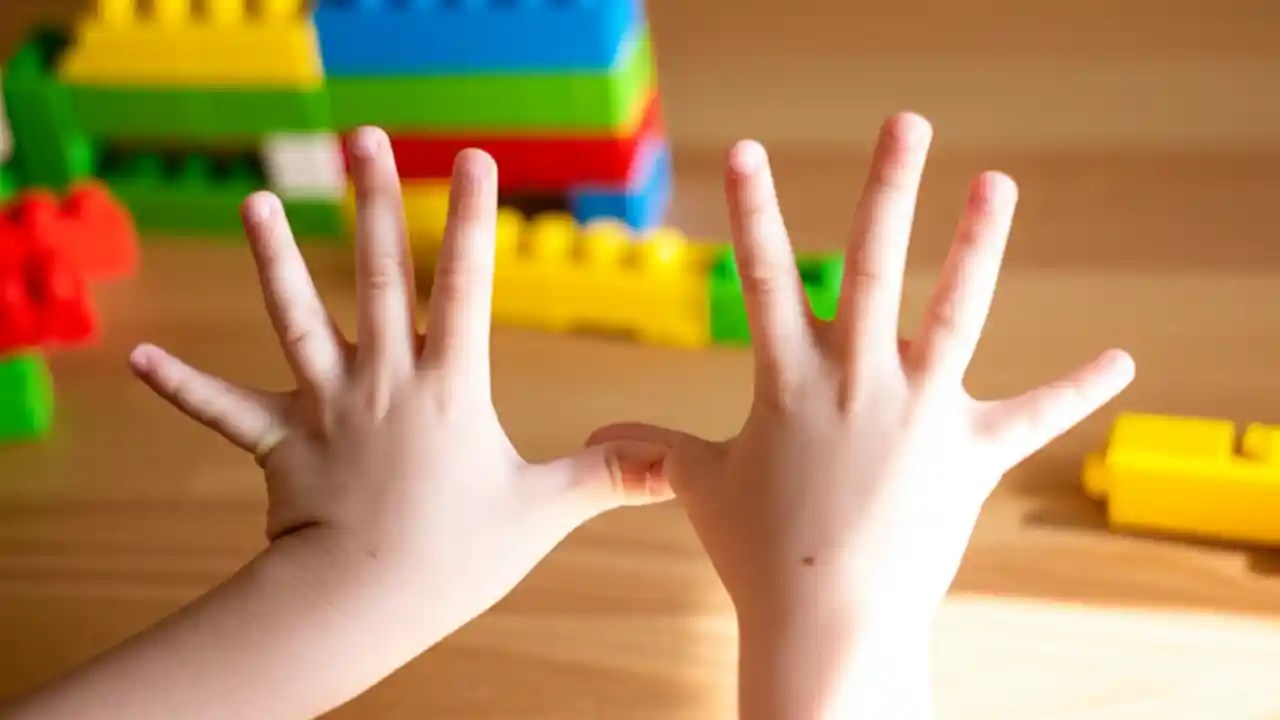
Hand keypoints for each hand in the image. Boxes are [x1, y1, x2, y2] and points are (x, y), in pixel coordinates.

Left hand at [121, 129, 671, 714]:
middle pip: (379, 277)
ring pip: (295, 320)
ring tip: (255, 204)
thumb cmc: (453, 560)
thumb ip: (609, 476)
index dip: (471, 219)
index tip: (470, 158)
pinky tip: (136, 359)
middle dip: (376, 202)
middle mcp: (383, 381)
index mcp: (447, 387)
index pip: (464, 287)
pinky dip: (181, 386)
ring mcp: (325, 407)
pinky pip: (224, 410)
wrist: (357, 603)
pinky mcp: (279, 442)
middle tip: (363, 139)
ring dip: (276, 260)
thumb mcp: (541, 512)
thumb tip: (680, 464)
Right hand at [589, 113, 1134, 718]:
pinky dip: (1079, 388)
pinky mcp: (969, 454)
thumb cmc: (757, 554)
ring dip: (978, 243)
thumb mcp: (702, 489)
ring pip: (956, 312)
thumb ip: (654, 451)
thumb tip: (594, 445)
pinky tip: (1122, 361)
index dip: (750, 211)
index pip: (763, 278)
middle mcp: (857, 381)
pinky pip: (1033, 415)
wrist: (827, 623)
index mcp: (789, 380)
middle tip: (907, 124)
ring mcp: (919, 413)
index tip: (743, 151)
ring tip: (995, 183)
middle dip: (888, 187)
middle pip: (874, 266)